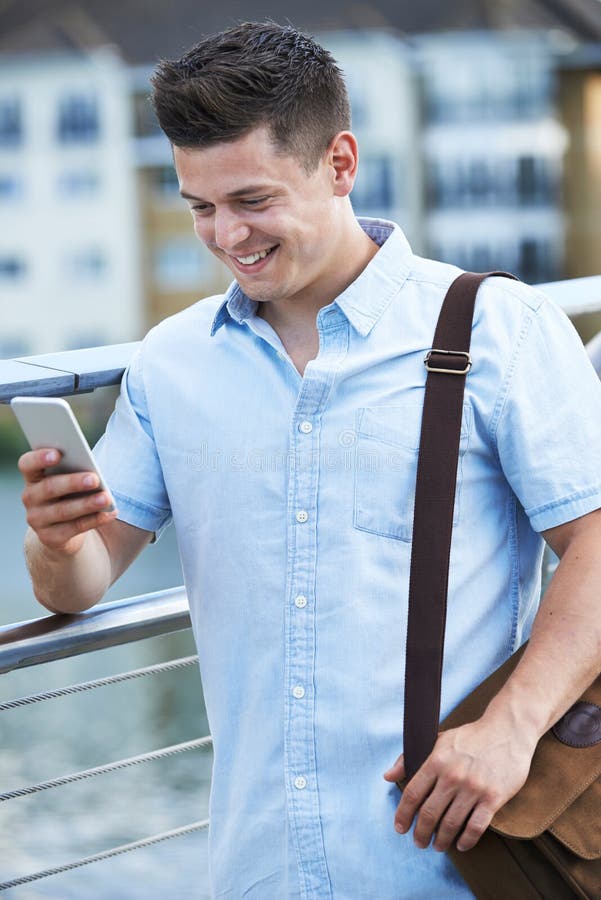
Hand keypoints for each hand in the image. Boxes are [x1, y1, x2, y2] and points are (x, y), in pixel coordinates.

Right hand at [18, 448, 117, 555]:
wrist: (62, 530)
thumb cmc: (71, 493)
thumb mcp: (70, 480)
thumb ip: (75, 470)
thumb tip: (93, 472)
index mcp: (33, 477)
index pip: (27, 464)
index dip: (39, 458)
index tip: (58, 453)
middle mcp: (30, 497)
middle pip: (49, 488)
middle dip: (73, 483)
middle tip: (95, 479)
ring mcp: (37, 519)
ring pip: (62, 511)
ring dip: (87, 504)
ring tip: (106, 498)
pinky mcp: (50, 537)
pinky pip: (74, 528)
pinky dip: (94, 520)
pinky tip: (109, 513)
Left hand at [383, 715, 535, 851]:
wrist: (507, 730)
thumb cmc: (470, 737)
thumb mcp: (438, 740)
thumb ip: (410, 759)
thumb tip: (388, 776)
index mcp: (436, 760)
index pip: (412, 794)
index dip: (403, 815)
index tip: (400, 828)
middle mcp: (452, 775)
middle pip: (429, 813)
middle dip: (421, 833)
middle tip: (419, 843)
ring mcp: (473, 787)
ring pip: (451, 824)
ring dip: (442, 840)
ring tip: (438, 846)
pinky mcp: (493, 797)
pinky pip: (475, 827)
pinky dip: (466, 840)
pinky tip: (461, 844)